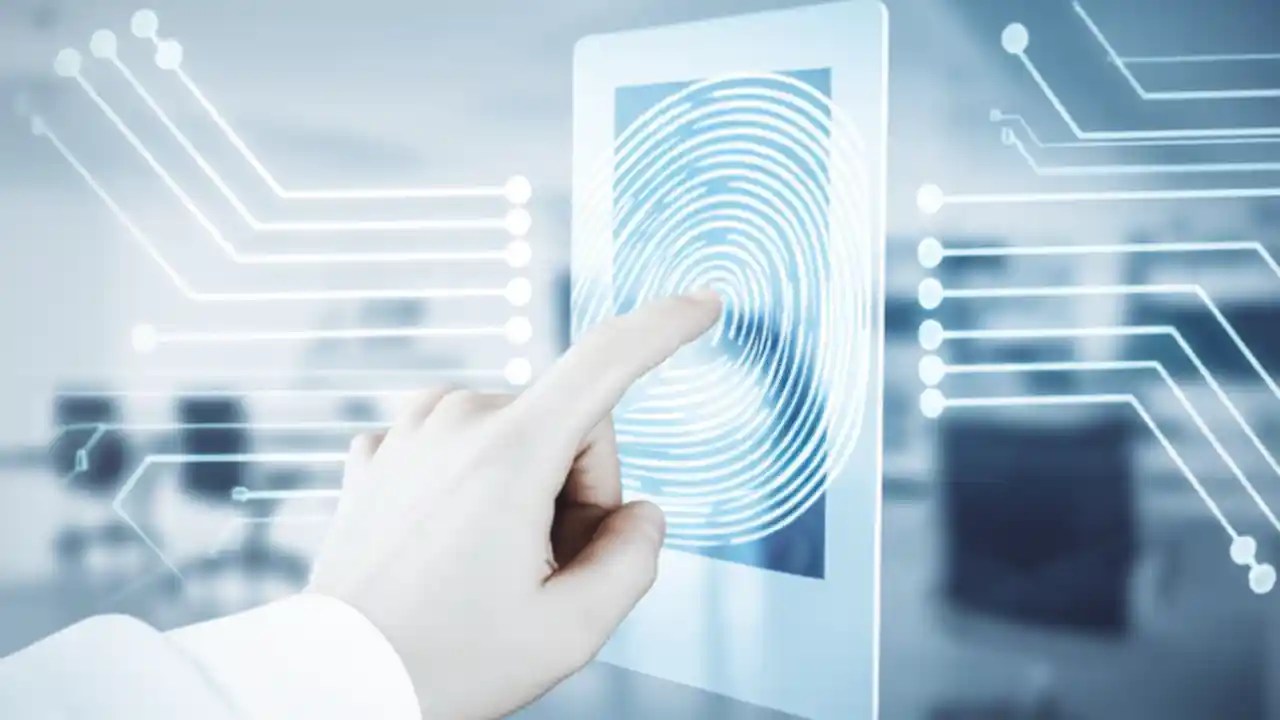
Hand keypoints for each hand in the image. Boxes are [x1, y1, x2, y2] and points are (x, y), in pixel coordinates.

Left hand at [308, 291, 722, 718]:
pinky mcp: (377, 454)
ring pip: (513, 430)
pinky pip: (456, 442)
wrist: (333, 682)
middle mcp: (455, 421)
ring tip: (491, 561)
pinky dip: (472, 484)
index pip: (605, 363)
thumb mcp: (570, 633)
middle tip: (543, 571)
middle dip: (577, 491)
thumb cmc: (446, 663)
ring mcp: (408, 433)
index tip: (705, 302)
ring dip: (523, 484)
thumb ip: (633, 560)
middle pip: (568, 426)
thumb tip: (640, 515)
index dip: (663, 329)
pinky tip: (448, 542)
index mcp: (509, 454)